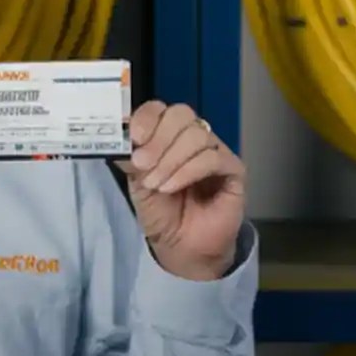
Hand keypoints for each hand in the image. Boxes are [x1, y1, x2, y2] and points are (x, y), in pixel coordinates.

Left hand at [115, 101, 246, 280]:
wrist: (182, 247)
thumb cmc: (161, 213)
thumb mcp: (137, 183)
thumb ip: (132, 159)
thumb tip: (123, 139)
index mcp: (167, 135)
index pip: (160, 109)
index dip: (147, 118)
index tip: (134, 137)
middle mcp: (192, 137)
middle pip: (181, 115)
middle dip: (158, 139)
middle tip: (143, 164)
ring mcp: (215, 150)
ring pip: (197, 135)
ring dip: (170, 160)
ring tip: (156, 185)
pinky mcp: (233, 169)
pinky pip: (212, 157)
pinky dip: (188, 171)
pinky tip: (172, 187)